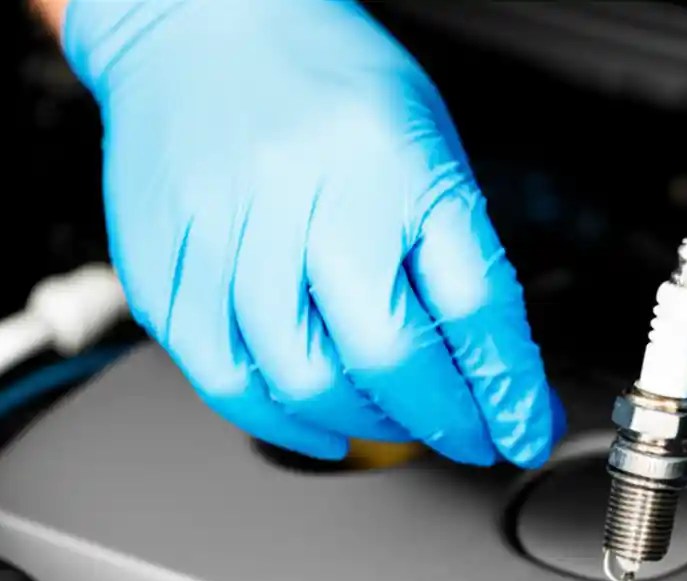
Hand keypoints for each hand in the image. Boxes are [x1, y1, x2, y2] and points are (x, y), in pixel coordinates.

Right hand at [61, 0, 562, 464]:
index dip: (507, 387)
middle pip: (384, 354)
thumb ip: (453, 245)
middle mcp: (308, 196)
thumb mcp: (424, 141)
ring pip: (298, 378)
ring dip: (363, 425)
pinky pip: (216, 370)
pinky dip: (272, 419)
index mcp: (393, 163)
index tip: (523, 429)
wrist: (199, 19)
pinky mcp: (163, 257)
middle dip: (439, 420)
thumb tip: (492, 358)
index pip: (472, 302)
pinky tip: (309, 424)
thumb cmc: (323, 75)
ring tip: (391, 423)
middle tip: (462, 434)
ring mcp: (226, 229)